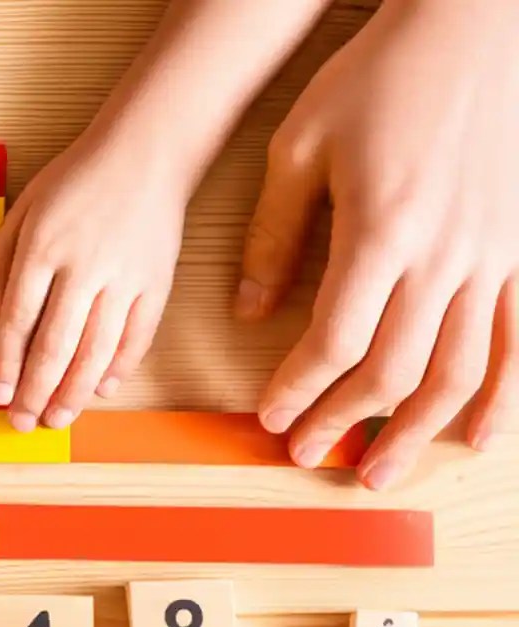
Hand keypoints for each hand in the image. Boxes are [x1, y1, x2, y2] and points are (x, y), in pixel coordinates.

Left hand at [0, 129, 184, 430]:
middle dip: (36, 391)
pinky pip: (137, 335)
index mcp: (43, 248)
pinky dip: (120, 366)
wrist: (146, 151)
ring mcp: (123, 278)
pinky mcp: (156, 283)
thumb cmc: (78, 179)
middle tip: (23, 423)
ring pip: (96, 349)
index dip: (5, 363)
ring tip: (58, 418)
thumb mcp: (25, 207)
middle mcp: (82, 267)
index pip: (17, 320)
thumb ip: (2, 259)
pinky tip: (103, 389)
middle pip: (55, 345)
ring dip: (75, 391)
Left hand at [237, 0, 518, 487]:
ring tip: (375, 470)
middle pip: (392, 370)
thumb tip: (246, 309)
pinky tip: (477, 441)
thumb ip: (273, 235)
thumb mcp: (301, 146)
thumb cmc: (382, 77)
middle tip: (304, 451)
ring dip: (414, 433)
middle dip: (341, 421)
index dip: (297, 389)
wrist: (475, 28)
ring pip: (458, 372)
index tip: (269, 415)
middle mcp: (445, 254)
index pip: (334, 341)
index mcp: (381, 229)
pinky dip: (502, 400)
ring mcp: (496, 256)